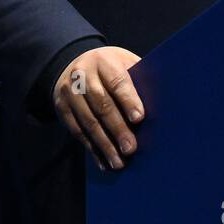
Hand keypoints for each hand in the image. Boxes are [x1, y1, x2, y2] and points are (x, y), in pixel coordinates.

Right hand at [52, 46, 143, 170]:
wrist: (73, 64)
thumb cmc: (110, 68)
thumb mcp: (124, 62)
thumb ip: (138, 78)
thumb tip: (161, 103)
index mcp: (103, 61)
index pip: (117, 81)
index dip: (128, 100)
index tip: (139, 119)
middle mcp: (82, 75)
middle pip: (102, 105)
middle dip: (117, 129)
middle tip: (131, 148)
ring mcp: (69, 92)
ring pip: (88, 122)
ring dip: (104, 145)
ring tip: (119, 162)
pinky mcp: (62, 108)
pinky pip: (77, 131)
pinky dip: (92, 148)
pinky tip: (103, 161)